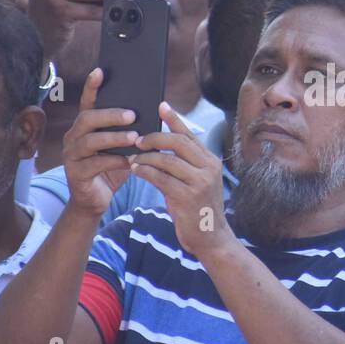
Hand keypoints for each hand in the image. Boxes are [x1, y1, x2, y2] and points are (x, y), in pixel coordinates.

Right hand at [62, 68, 139, 217]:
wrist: (95, 200)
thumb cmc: (111, 168)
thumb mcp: (121, 148)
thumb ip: (129, 131)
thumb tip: (152, 112)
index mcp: (85, 126)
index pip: (87, 102)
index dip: (92, 86)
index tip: (100, 71)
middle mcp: (74, 136)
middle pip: (88, 118)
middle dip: (110, 115)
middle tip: (132, 115)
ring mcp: (71, 154)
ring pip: (90, 141)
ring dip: (114, 138)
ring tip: (134, 137)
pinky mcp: (75, 173)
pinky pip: (94, 163)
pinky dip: (113, 161)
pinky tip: (129, 162)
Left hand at [129, 103, 235, 258]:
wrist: (211, 238)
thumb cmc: (198, 208)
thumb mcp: (196, 182)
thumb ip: (184, 164)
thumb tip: (161, 145)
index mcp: (211, 161)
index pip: (190, 134)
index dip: (174, 119)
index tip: (161, 105)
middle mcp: (208, 168)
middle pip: (178, 142)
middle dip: (155, 138)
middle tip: (138, 139)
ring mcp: (199, 183)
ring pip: (167, 160)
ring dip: (146, 157)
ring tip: (133, 156)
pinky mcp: (187, 197)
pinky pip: (161, 178)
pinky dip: (146, 172)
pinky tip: (136, 170)